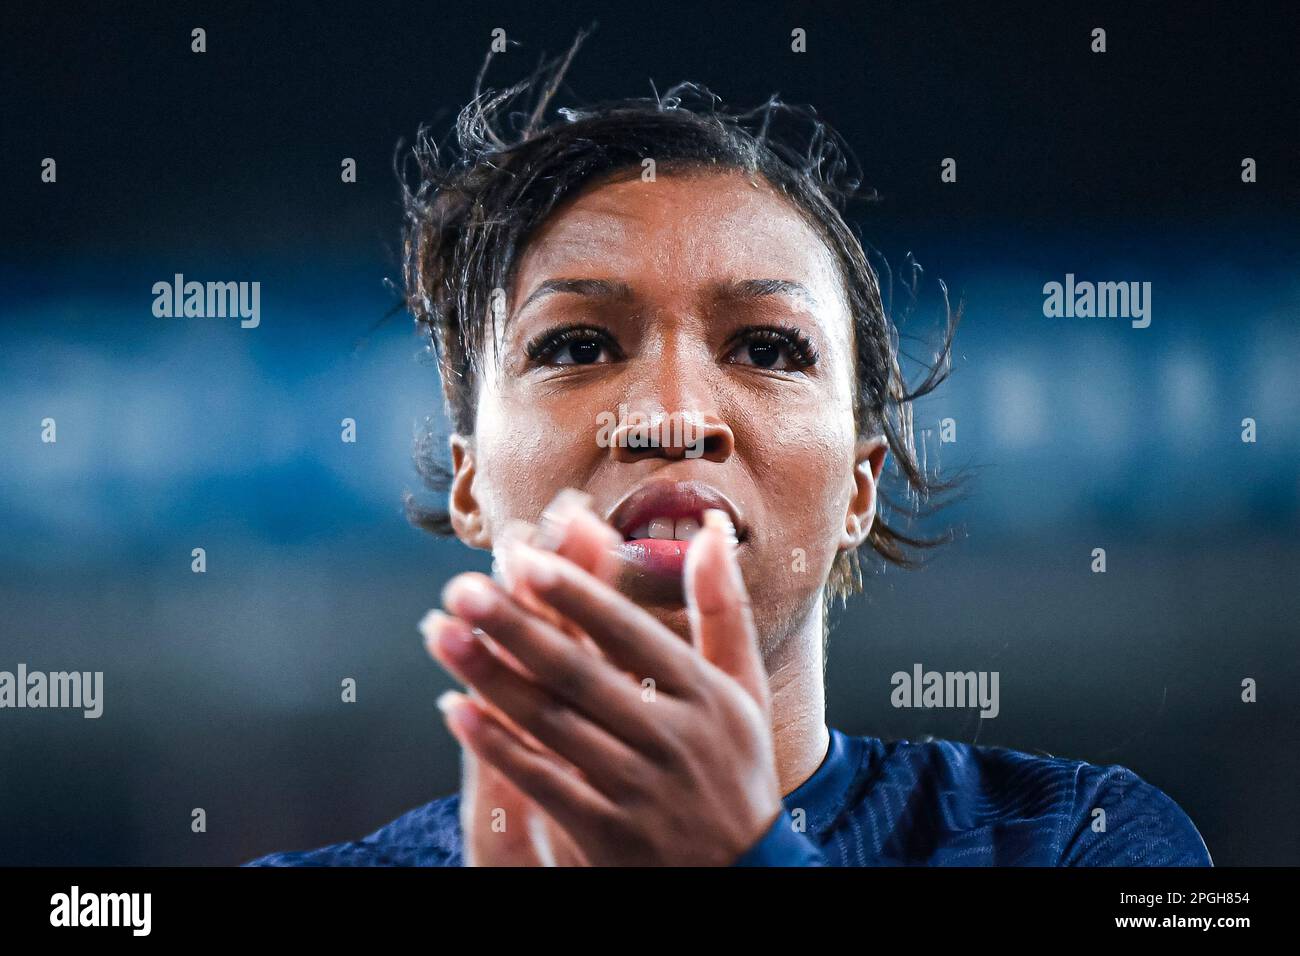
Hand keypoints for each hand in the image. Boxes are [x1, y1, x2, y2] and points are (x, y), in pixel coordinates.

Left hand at [431, 499, 783, 865]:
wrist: (746, 878)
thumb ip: (723, 611)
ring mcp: (637, 789)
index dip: (575, 594)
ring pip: (550, 723)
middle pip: (578, 673)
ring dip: (489, 677)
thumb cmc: (736, 769)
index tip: (524, 557)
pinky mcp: (607, 835)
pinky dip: (496, 746)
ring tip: (443, 635)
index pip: (629, 634)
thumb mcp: (743, 690)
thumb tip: (708, 532)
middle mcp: (672, 737)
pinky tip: (455, 711)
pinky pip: (542, 782)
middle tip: (461, 589)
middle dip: (514, 627)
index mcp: (703, 694)